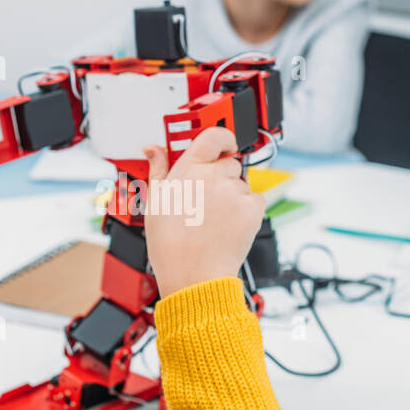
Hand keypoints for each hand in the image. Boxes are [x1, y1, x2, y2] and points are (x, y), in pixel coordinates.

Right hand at [141, 127, 267, 298]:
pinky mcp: (252, 208)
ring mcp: (235, 191)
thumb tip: (153, 150)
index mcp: (189, 169)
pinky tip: (228, 225)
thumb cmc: (171, 244)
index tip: (223, 145)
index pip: (214, 135)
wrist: (193, 275)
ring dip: (232, 195)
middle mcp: (214, 175)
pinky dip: (246, 210)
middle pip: (229, 163)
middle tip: (207, 201)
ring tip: (214, 219)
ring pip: (241, 184)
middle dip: (221, 177)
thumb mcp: (154, 202)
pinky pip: (255, 200)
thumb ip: (158, 170)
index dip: (222, 138)